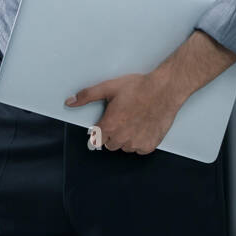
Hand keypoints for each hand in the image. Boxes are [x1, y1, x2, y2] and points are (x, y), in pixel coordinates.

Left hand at [65, 72, 182, 153]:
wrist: (164, 89)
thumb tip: (70, 102)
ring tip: (135, 120)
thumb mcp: (109, 87)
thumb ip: (87, 95)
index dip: (100, 130)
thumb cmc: (139, 87)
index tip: (107, 122)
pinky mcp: (149, 146)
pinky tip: (144, 126)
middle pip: (110, 144)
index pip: (95, 139)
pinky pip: (139, 149)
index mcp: (109, 125)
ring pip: (124, 147)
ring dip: (126, 138)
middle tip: (123, 118)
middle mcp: (121, 137)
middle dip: (113, 133)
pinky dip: (140, 141)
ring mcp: (136, 143)